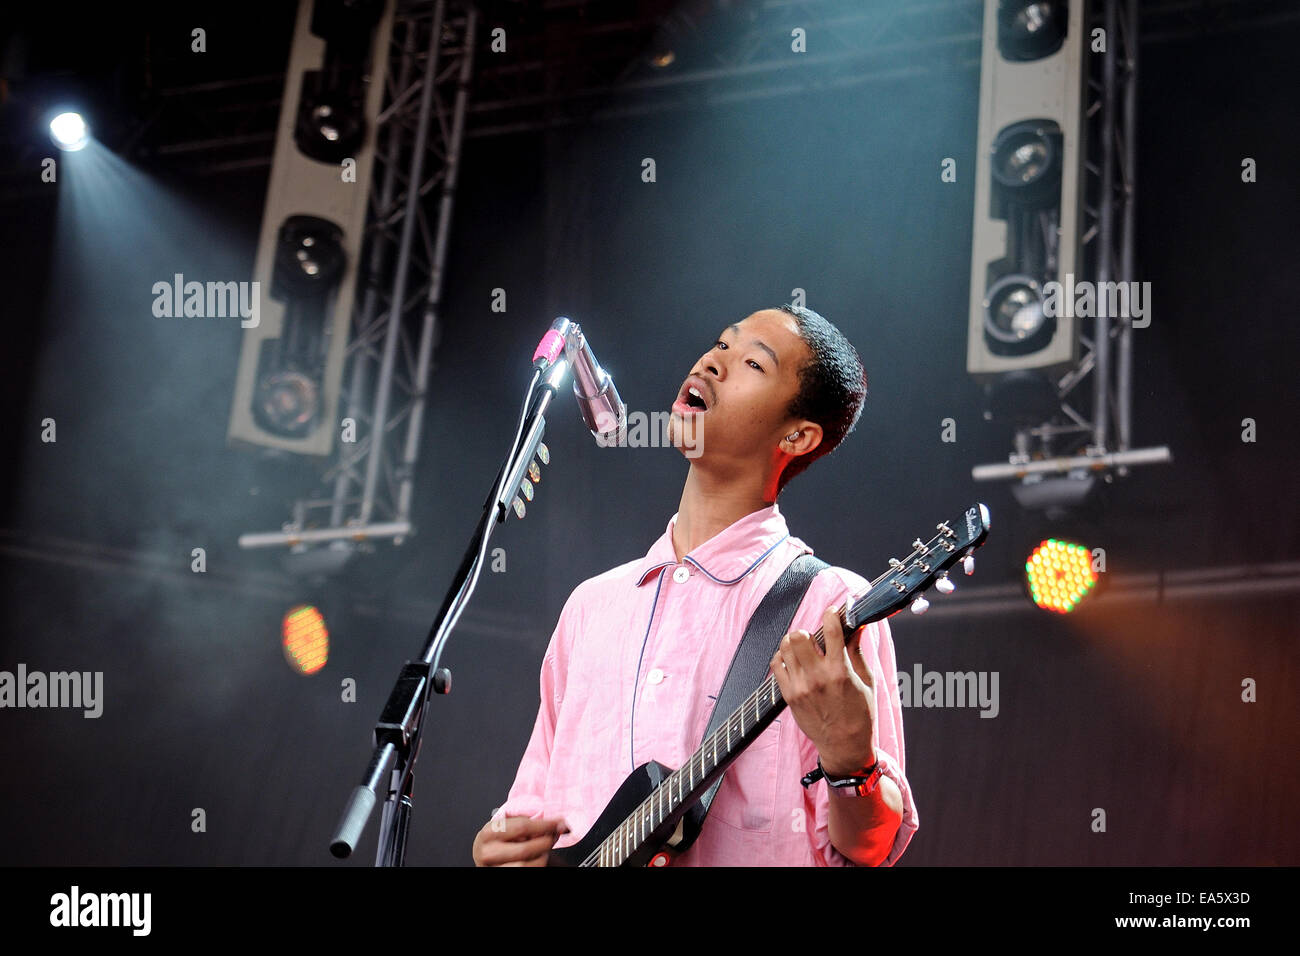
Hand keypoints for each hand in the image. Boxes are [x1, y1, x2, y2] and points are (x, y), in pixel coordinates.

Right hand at [472, 815, 568, 866]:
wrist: (489, 856)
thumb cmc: (501, 837)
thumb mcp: (506, 824)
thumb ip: (524, 819)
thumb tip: (553, 819)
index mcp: (489, 833)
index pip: (522, 827)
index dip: (545, 824)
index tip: (559, 822)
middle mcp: (488, 853)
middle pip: (526, 849)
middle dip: (546, 841)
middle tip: (555, 835)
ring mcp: (494, 868)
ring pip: (527, 865)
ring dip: (542, 855)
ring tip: (544, 847)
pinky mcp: (502, 876)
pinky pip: (528, 871)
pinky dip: (538, 864)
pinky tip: (538, 857)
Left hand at [770, 604, 876, 776]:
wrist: (844, 746)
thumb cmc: (860, 715)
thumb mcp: (867, 681)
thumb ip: (857, 650)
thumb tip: (858, 625)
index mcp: (840, 672)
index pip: (831, 630)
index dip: (832, 614)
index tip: (833, 613)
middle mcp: (818, 677)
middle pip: (799, 636)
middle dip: (807, 631)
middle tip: (814, 639)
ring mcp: (800, 687)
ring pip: (785, 647)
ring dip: (794, 643)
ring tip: (803, 650)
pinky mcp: (789, 695)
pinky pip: (776, 664)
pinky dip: (783, 657)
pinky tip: (794, 662)